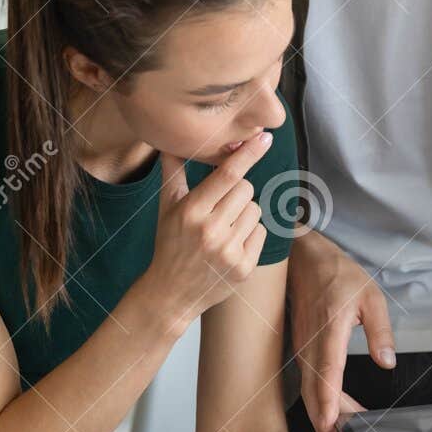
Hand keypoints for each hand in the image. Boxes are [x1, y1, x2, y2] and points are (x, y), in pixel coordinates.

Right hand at [134, 133, 272, 332]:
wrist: (171, 293)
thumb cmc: (170, 242)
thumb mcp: (166, 206)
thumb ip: (172, 171)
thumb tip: (171, 139)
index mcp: (190, 211)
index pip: (227, 175)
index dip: (248, 154)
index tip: (265, 137)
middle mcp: (210, 231)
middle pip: (246, 189)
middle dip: (236, 193)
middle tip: (219, 209)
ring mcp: (228, 251)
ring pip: (255, 209)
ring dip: (243, 214)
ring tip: (222, 230)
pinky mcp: (243, 268)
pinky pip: (261, 232)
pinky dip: (250, 235)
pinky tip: (230, 245)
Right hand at [289, 230, 386, 431]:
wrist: (302, 257)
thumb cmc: (339, 274)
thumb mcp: (370, 296)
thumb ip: (380, 330)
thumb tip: (387, 361)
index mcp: (330, 328)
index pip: (327, 370)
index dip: (327, 399)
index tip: (331, 424)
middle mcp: (311, 342)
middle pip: (313, 388)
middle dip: (323, 421)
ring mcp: (303, 345)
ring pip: (308, 387)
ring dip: (320, 414)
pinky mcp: (301, 346)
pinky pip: (307, 378)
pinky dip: (317, 398)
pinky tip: (329, 411)